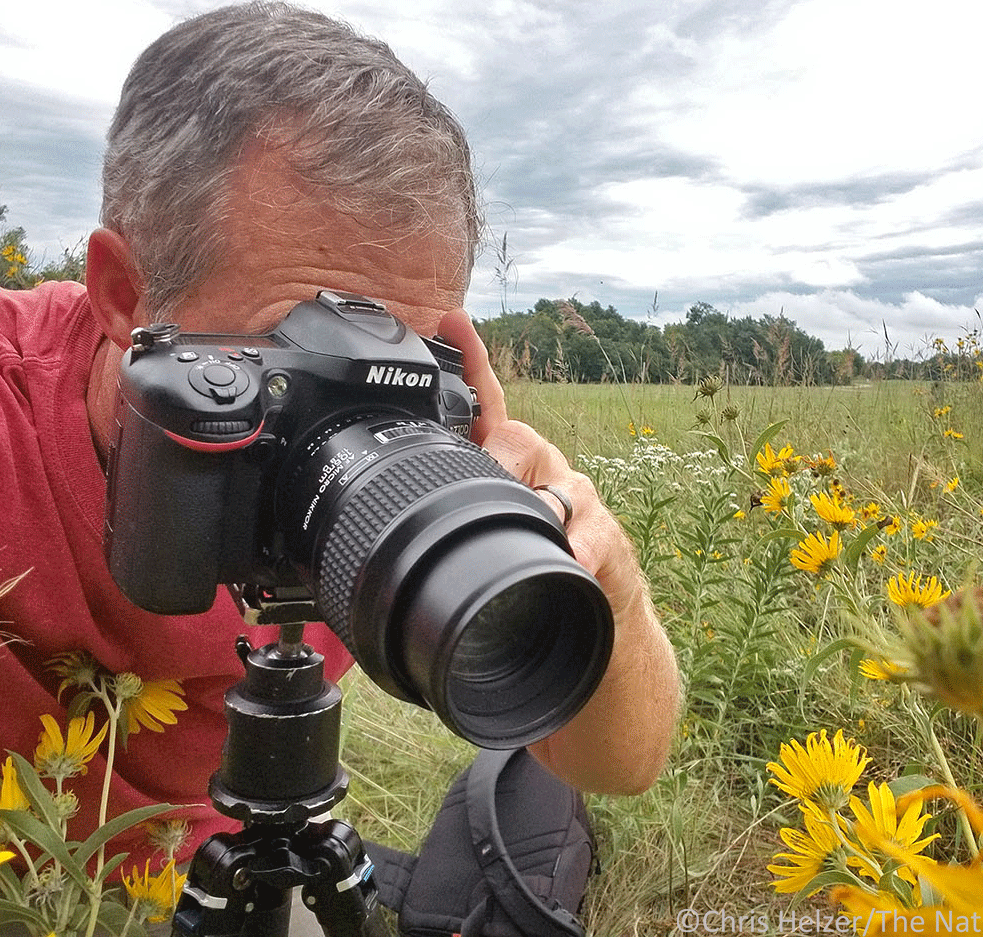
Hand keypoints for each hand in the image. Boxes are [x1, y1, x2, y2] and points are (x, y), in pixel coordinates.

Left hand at [434, 309, 678, 793]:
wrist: (599, 661)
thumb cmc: (532, 605)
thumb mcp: (481, 562)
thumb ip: (449, 529)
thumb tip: (371, 524)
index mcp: (512, 484)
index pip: (490, 415)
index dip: (471, 368)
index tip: (450, 322)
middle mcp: (551, 488)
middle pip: (520, 440)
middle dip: (494, 448)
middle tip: (478, 471)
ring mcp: (585, 520)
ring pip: (559, 480)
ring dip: (534, 491)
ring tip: (523, 511)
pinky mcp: (611, 558)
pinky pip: (596, 543)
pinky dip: (580, 547)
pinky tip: (571, 553)